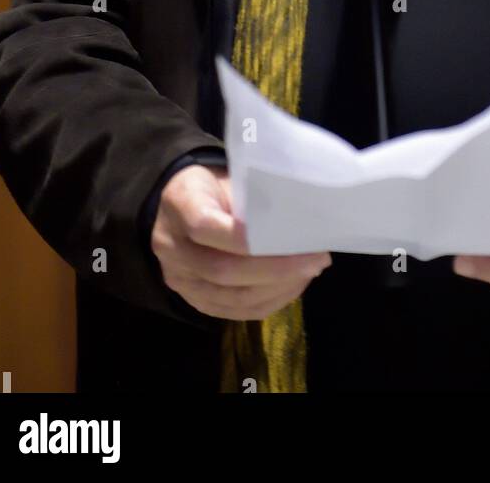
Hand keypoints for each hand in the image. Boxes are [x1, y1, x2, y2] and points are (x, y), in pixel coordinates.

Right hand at [150, 163, 331, 318]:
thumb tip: (300, 217)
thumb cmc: (214, 186)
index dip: (242, 236)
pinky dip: (270, 301)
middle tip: (316, 258)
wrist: (178, 208)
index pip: (204, 225)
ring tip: (311, 270)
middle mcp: (173, 249)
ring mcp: (181, 281)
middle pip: (223, 269)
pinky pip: (235, 311)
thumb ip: (253, 198)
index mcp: (180, 205)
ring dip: (278, 287)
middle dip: (276, 268)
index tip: (286, 233)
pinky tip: (293, 285)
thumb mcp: (228, 177)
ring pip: (231, 296)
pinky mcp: (195, 301)